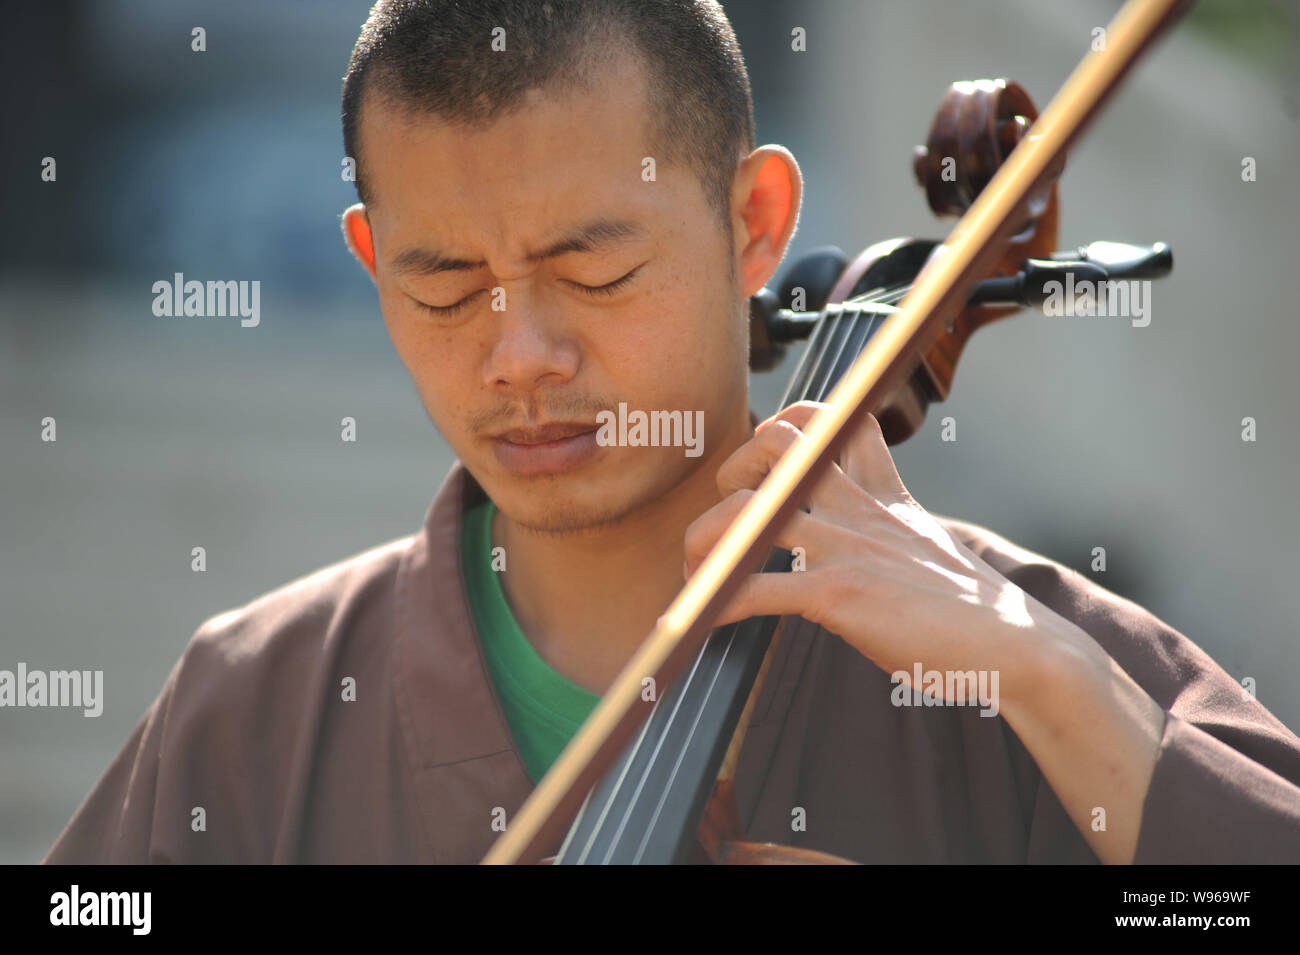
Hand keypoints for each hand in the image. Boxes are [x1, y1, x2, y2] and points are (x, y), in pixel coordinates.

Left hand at [683, 401, 1167, 862]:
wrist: (1018, 647)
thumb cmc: (974, 610)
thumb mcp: (927, 547)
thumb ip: (886, 529)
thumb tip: (853, 542)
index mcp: (885, 494)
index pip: (837, 419)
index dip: (789, 423)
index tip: (765, 459)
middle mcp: (861, 509)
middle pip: (780, 445)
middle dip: (736, 468)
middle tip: (726, 511)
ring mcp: (847, 548)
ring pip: (750, 512)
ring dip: (705, 538)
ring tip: (695, 572)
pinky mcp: (839, 595)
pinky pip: (754, 587)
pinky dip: (713, 602)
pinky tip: (697, 621)